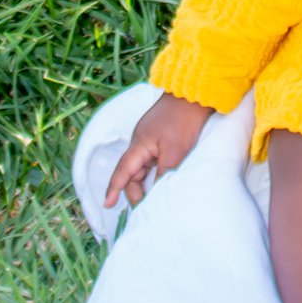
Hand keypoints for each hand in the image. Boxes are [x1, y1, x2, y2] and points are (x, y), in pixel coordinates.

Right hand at [103, 91, 213, 207]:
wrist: (194, 94)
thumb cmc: (182, 120)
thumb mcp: (175, 151)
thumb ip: (164, 174)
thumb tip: (156, 194)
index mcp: (139, 144)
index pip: (122, 171)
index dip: (114, 188)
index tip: (107, 204)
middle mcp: (140, 143)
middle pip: (132, 173)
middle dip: (136, 191)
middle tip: (148, 208)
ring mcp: (150, 141)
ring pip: (142, 168)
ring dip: (146, 183)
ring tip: (155, 199)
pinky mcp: (160, 139)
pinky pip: (152, 162)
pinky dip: (154, 174)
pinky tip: (162, 182)